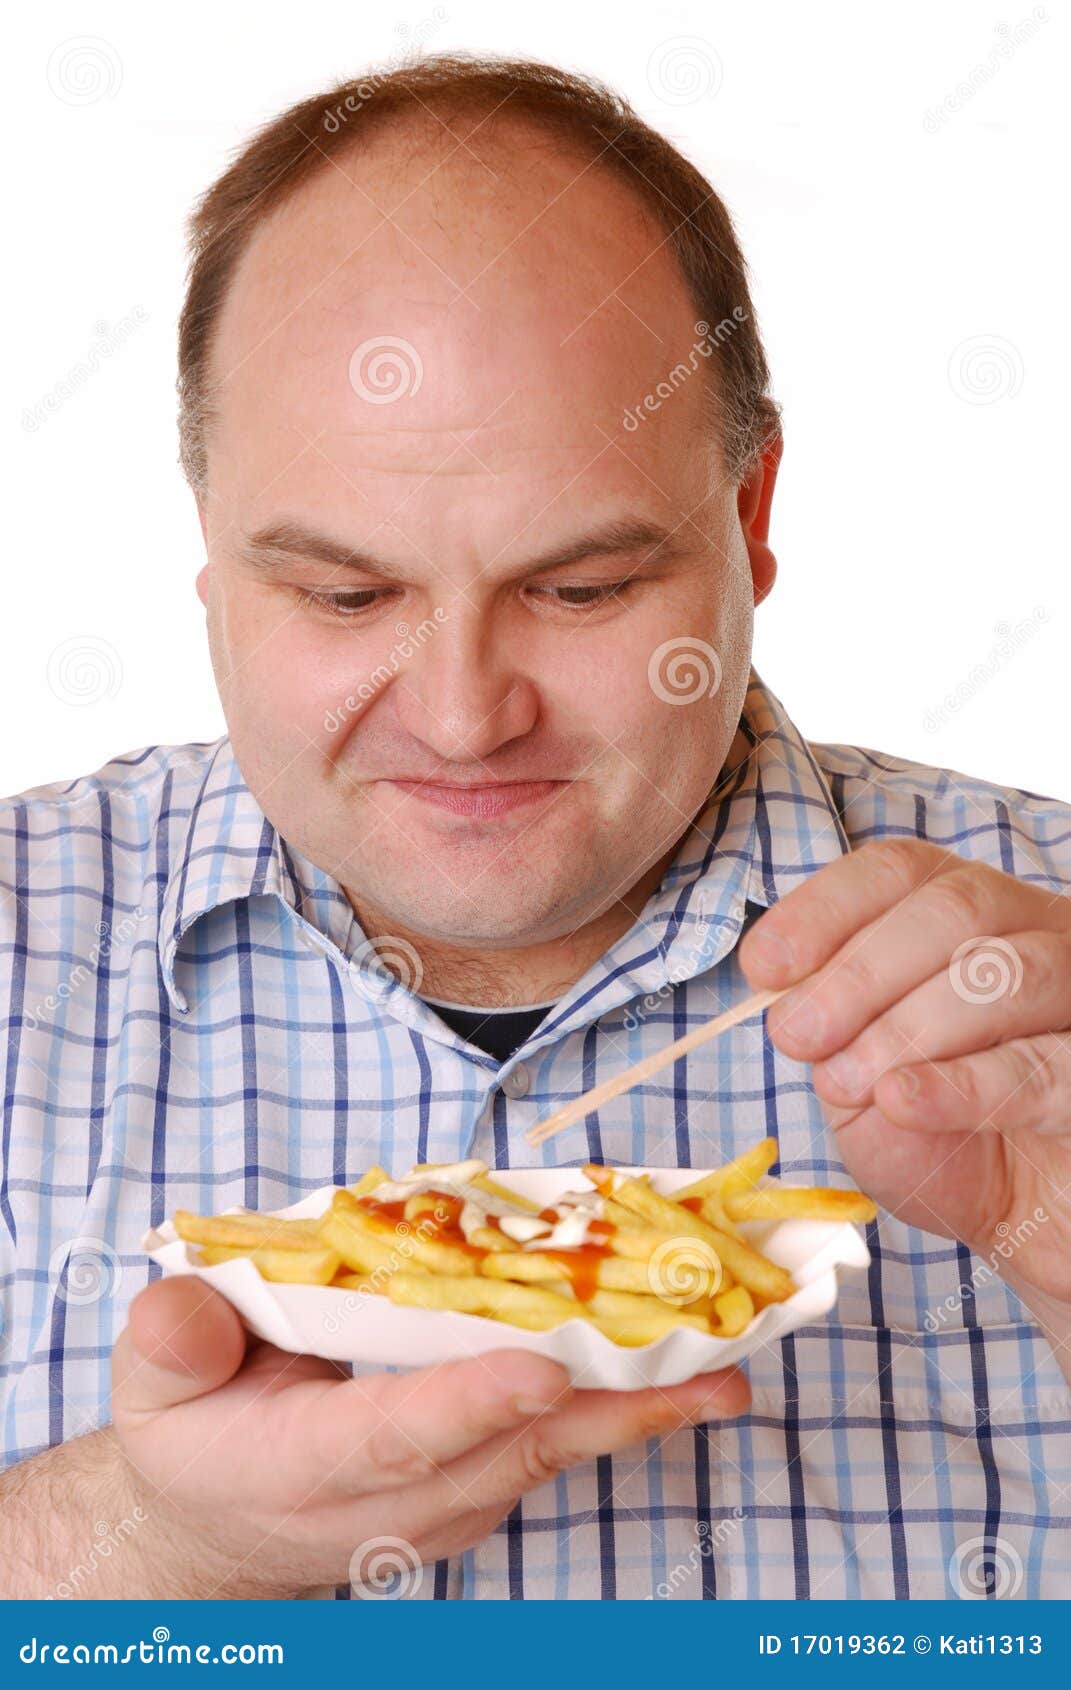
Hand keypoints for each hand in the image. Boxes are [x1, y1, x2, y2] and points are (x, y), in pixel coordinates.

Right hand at [112, 1275, 749, 1597]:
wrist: (218, 1523)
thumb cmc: (195, 1430)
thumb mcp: (157, 1382)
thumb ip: (174, 1341)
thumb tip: (187, 1304)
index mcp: (306, 1468)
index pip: (396, 1436)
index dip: (470, 1402)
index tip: (543, 1368)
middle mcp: (394, 1504)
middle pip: (512, 1454)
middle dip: (613, 1412)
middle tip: (711, 1373)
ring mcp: (447, 1507)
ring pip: (550, 1456)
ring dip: (641, 1413)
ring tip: (729, 1367)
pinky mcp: (479, 1490)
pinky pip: (554, 1447)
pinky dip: (618, 1407)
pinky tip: (680, 1363)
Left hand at [740, 839, 1070, 1314]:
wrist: (1021, 1225)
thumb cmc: (938, 1136)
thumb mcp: (858, 1074)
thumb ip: (827, 1025)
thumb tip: (784, 986)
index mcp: (964, 915)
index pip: (899, 870)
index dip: (824, 908)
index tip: (764, 966)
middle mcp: (1033, 933)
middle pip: (954, 908)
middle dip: (858, 971)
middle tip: (799, 1034)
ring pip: (1007, 973)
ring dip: (907, 1027)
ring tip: (849, 1084)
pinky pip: (1046, 1065)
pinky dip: (965, 1083)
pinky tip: (904, 1099)